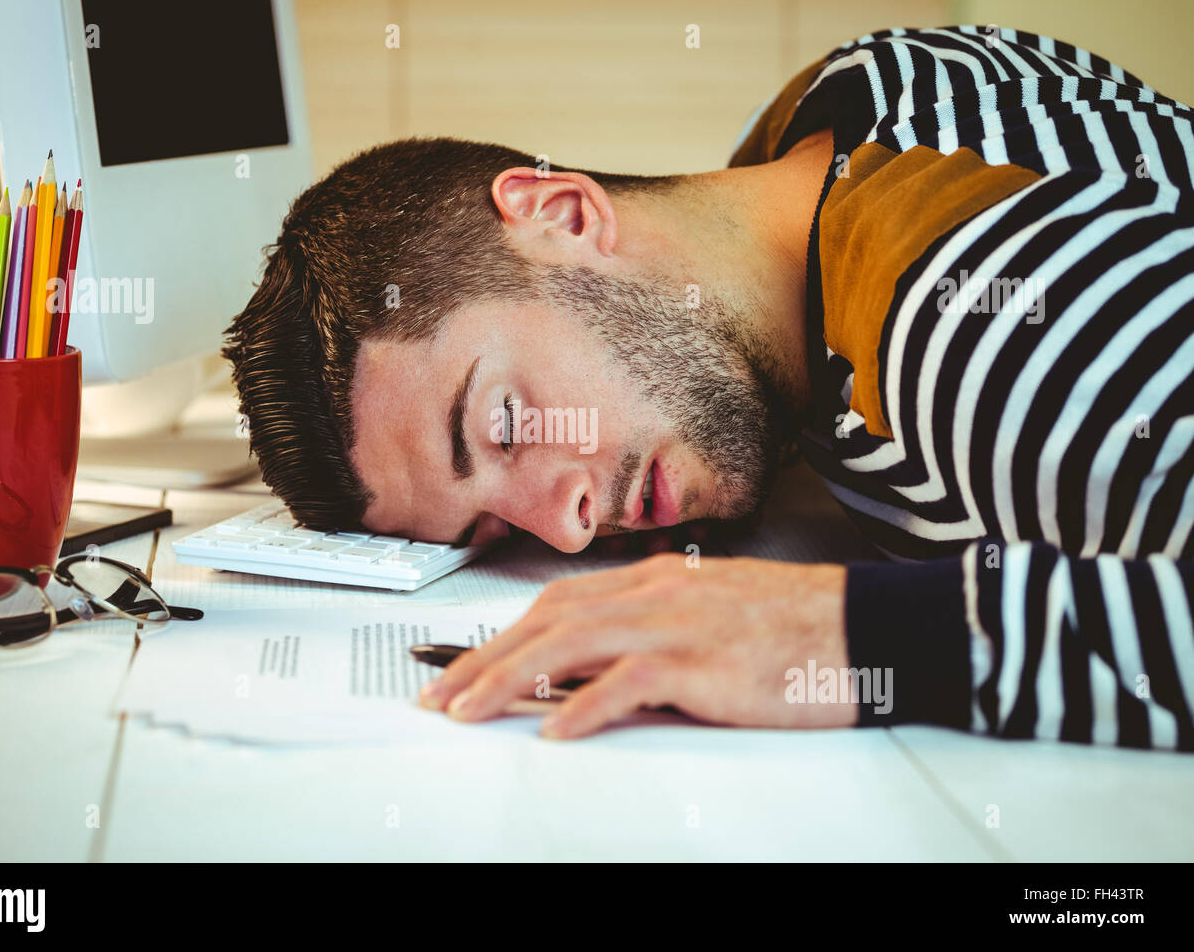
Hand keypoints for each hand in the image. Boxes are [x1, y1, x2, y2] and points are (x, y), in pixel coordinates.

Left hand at [419, 553, 852, 737]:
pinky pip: (629, 680)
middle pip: (546, 618)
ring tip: (467, 711)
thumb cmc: (799, 627)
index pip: (557, 602)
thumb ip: (654, 634)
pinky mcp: (704, 659)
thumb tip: (595, 675)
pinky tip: (552, 728)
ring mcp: (678, 621)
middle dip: (483, 657)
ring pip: (569, 642)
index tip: (463, 665)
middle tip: (439, 694)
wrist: (870, 624)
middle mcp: (657, 593)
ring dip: (508, 677)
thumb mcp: (713, 618)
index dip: (503, 633)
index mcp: (657, 581)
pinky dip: (584, 705)